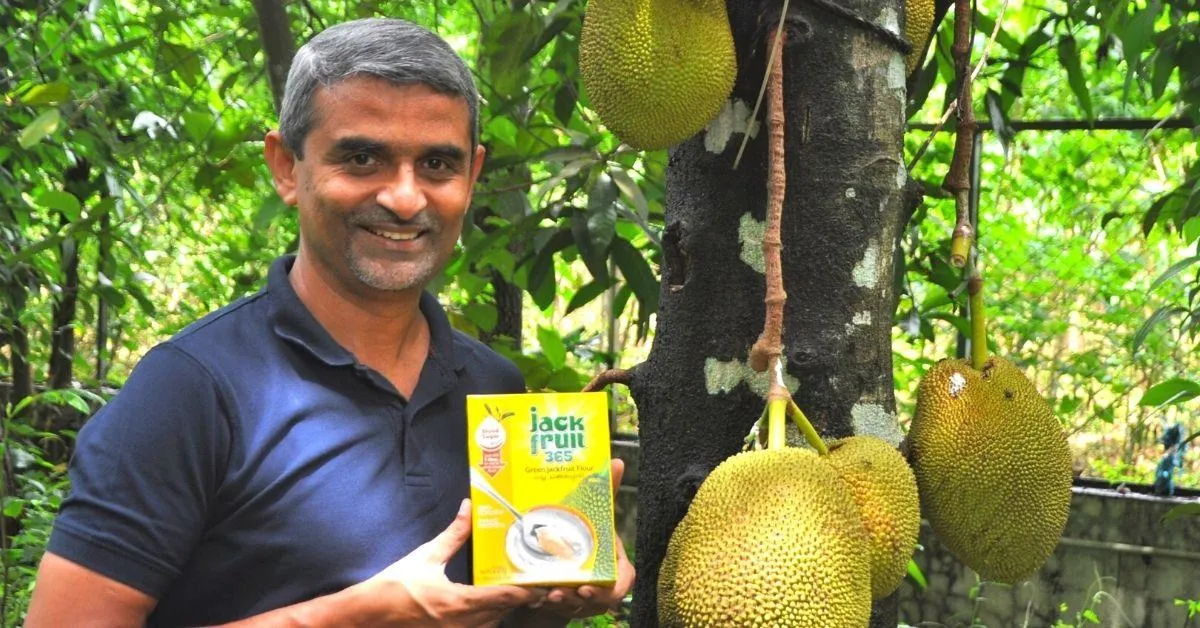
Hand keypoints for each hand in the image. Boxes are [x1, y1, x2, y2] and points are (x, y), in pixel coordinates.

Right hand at [351, 499, 546, 627]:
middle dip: (520, 600)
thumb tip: (468, 508)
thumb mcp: (426, 556)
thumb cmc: (396, 585)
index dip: (526, 592)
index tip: (543, 583)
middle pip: (503, 613)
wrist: (369, 614)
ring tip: (518, 594)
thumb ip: (453, 534)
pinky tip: (490, 608)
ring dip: (505, 610)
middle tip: (537, 584)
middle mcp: (461, 623)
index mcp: (458, 602)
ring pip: (492, 625)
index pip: (503, 598)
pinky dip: (488, 620)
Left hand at [537, 458, 635, 619]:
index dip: (608, 592)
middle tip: (560, 592)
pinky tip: (533, 597)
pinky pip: (556, 611)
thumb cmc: (586, 539)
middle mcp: (601, 589)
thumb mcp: (595, 517)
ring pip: (573, 608)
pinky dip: (545, 605)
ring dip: (560, 603)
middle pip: (594, 601)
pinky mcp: (563, 608)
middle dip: (577, 599)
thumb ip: (605, 493)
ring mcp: (582, 602)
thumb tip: (616, 461)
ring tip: (546, 594)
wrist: (564, 559)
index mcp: (615, 570)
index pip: (621, 586)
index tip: (587, 588)